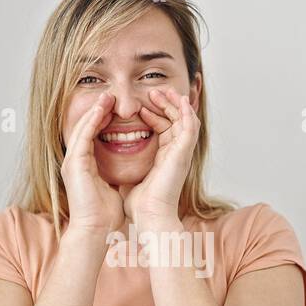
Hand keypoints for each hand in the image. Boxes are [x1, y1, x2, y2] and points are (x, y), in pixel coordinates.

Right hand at [61, 92, 125, 236]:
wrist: (95, 230)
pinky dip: (93, 121)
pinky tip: (103, 109)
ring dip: (95, 110)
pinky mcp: (74, 163)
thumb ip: (114, 174)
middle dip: (97, 110)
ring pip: (82, 127)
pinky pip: (83, 136)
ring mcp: (72, 161)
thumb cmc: (105, 215)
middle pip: (85, 127)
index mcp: (83, 165)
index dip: (102, 120)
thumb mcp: (112, 187)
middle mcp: (74, 161)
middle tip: (110, 96)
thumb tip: (126, 170)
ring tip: (107, 97)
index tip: (115, 109)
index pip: (92, 135)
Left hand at [123, 87, 199, 229]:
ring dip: (175, 103)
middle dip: (165, 104)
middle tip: (153, 91)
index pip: (164, 129)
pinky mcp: (184, 153)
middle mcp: (176, 154)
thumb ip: (128, 166)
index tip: (140, 107)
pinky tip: (180, 99)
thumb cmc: (139, 204)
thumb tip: (115, 164)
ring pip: (186, 119)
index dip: (154, 115)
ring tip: (164, 90)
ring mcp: (182, 153)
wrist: (148, 215)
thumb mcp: (131, 176)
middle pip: (176, 120)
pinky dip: (187, 111)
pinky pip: (191, 126)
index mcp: (165, 158)